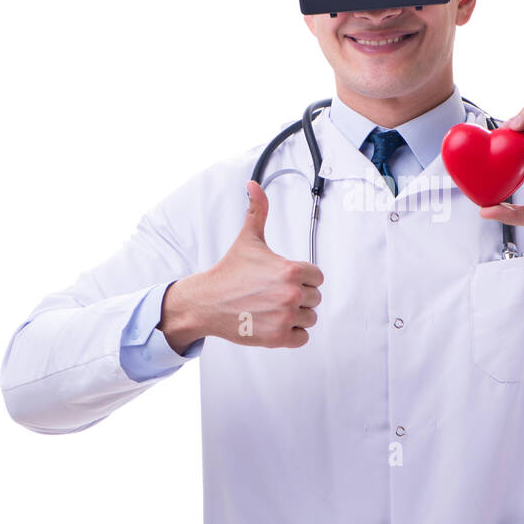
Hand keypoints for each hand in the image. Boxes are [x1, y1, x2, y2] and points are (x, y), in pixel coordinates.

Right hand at [159, 180, 323, 349]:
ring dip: (295, 316)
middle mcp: (291, 294)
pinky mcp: (278, 337)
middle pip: (315, 298)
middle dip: (297, 297)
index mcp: (291, 270)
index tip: (281, 279)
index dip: (301, 278)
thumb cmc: (229, 271)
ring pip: (310, 319)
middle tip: (272, 294)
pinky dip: (291, 334)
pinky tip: (273, 322)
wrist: (206, 302)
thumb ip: (258, 211)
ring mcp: (285, 317)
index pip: (317, 277)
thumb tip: (253, 185)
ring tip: (271, 308)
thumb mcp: (248, 240)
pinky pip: (303, 338)